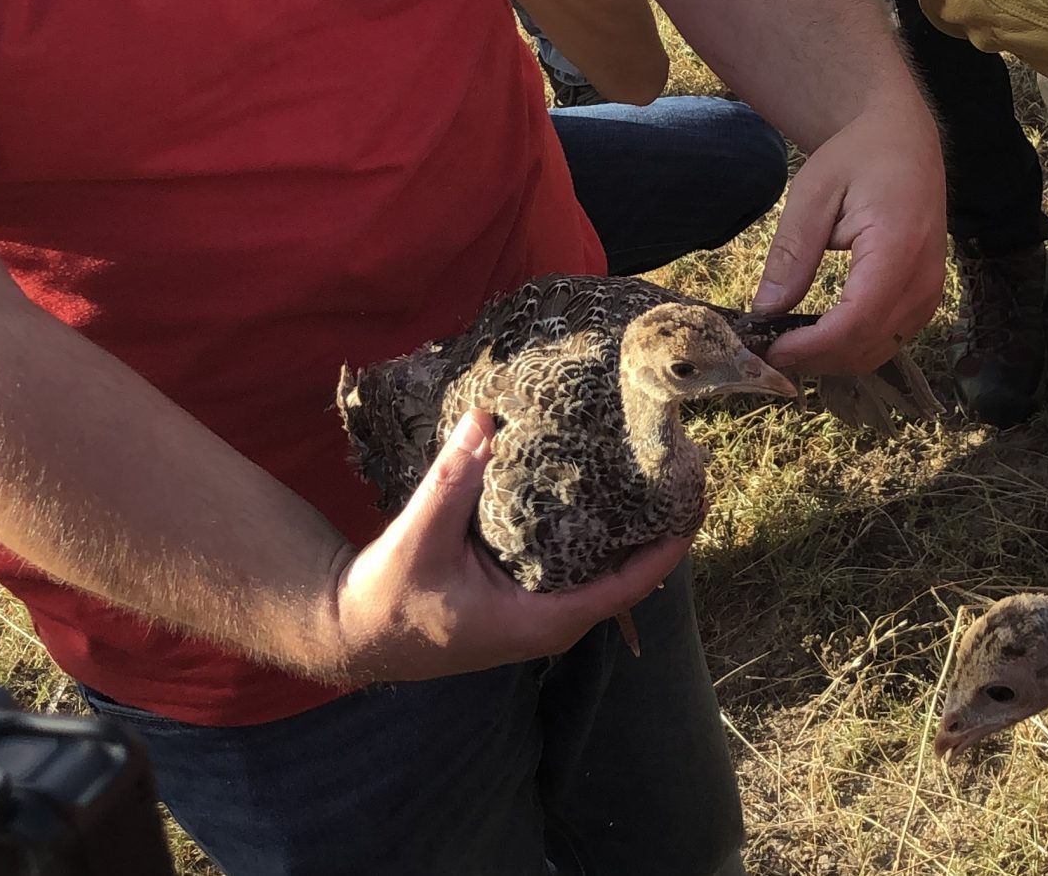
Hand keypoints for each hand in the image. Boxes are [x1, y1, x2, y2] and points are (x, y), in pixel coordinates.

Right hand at [328, 410, 691, 683]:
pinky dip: (593, 529)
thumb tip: (485, 420)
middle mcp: (548, 622)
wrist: (352, 628)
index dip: (664, 549)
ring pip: (599, 569)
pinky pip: (574, 563)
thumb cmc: (389, 597)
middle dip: (654, 529)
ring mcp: (537, 610)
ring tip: (655, 472)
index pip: (623, 589)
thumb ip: (452, 482)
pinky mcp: (522, 594)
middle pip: (623, 577)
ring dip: (626, 526)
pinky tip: (601, 487)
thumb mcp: (420, 539)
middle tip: (681, 472)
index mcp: (538, 623)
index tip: (695, 506)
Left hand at [748, 96, 946, 376]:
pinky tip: (820, 335)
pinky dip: (854, 347)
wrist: (904, 139)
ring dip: (834, 359)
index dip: (812, 346)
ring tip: (789, 343)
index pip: (856, 320)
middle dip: (816, 358)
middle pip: (869, 345)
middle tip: (768, 350)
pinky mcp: (928, 296)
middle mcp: (924, 276)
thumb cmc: (858, 156)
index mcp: (898, 246)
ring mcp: (932, 290)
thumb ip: (793, 252)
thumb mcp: (814, 192)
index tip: (770, 349)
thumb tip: (766, 310)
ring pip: (882, 350)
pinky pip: (892, 339)